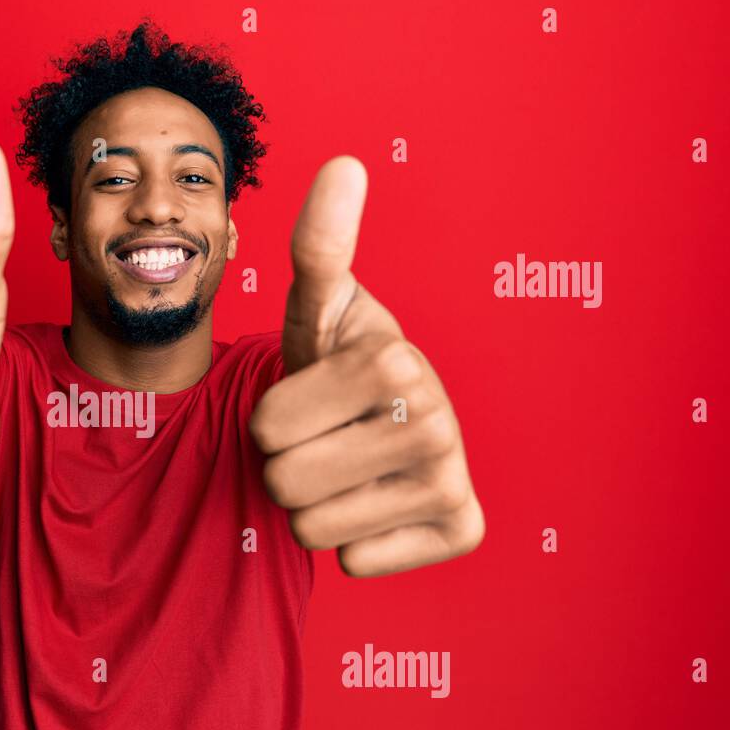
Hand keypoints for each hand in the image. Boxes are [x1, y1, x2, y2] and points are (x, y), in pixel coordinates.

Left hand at [248, 156, 483, 576]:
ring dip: (314, 506)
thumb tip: (344, 166)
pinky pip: (356, 563)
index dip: (269, 421)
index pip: (265, 430)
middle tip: (323, 441)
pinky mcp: (464, 530)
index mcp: (396, 360)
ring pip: (313, 528)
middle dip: (287, 467)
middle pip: (285, 482)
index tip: (308, 402)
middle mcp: (440, 421)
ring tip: (347, 469)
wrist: (388, 429)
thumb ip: (319, 245)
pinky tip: (377, 504)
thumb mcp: (319, 307)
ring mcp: (454, 480)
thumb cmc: (339, 368)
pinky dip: (353, 543)